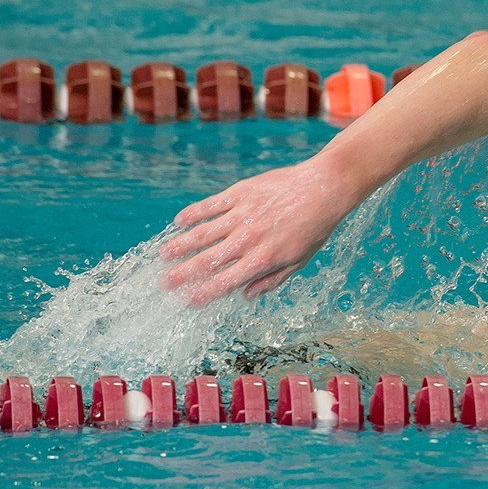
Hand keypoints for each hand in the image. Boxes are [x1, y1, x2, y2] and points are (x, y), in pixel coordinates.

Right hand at [159, 159, 357, 304]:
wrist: (323, 188)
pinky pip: (210, 205)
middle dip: (183, 273)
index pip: (226, 281)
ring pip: (203, 233)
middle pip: (207, 260)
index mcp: (263, 259)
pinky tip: (179, 221)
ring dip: (180, 244)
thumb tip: (246, 295)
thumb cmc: (315, 228)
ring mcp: (242, 214)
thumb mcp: (299, 261)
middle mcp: (248, 239)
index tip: (187, 301)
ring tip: (164, 254)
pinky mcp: (240, 193)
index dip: (204, 293)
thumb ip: (272, 279)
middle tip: (164, 282)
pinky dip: (193, 214)